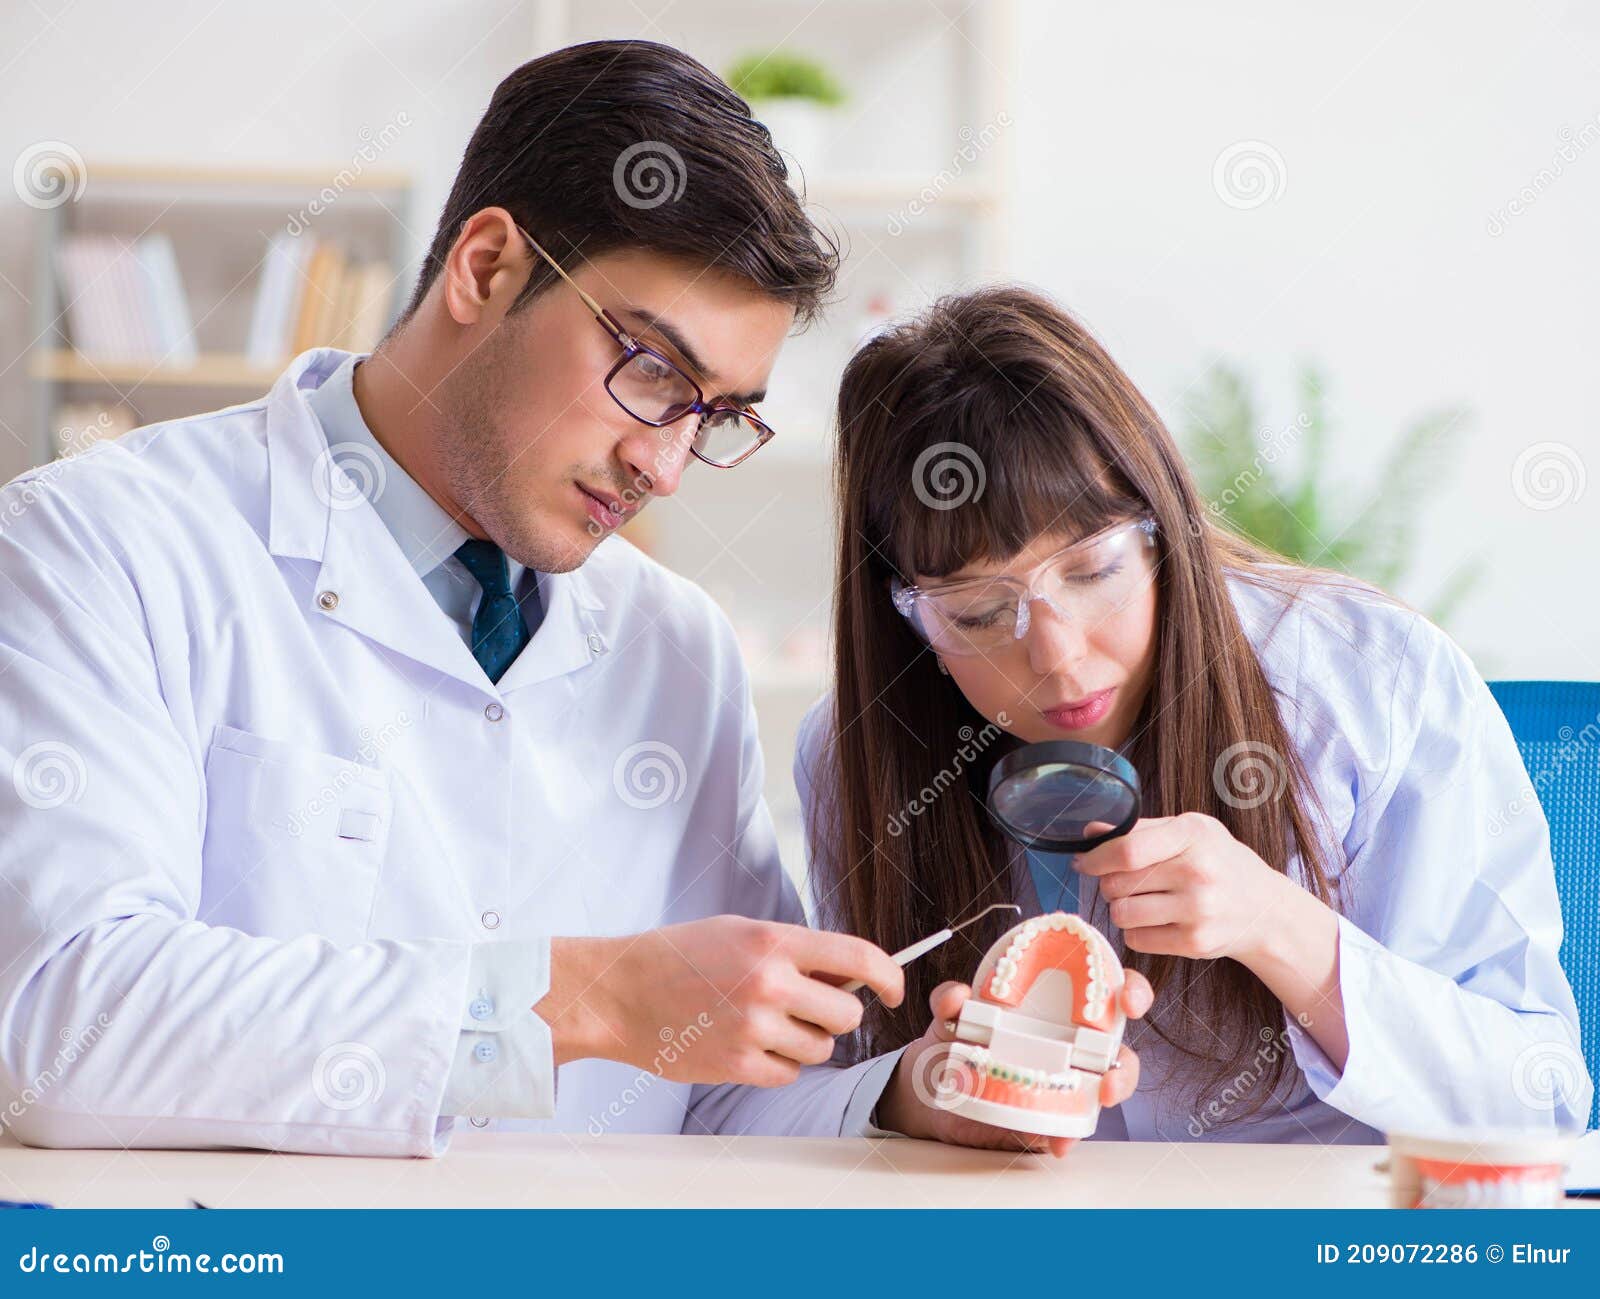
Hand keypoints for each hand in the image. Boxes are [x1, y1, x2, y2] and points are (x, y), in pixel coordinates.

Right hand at [542, 917, 903, 1086]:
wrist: (620, 992)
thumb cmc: (679, 956)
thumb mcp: (740, 931)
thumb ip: (795, 949)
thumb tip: (852, 973)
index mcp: (773, 941)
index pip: (860, 958)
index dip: (890, 977)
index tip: (895, 990)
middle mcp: (769, 983)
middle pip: (847, 1015)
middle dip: (836, 1015)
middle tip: (807, 1008)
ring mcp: (754, 1028)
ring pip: (822, 1049)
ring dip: (805, 1042)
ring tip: (764, 1024)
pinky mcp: (738, 1066)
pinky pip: (790, 1074)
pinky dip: (777, 1065)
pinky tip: (746, 1044)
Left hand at [875, 971, 1151, 1156]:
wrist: (934, 1094)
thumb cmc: (953, 1043)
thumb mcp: (948, 1016)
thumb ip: (950, 1000)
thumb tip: (957, 996)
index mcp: (1053, 1006)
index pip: (1106, 989)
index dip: (1130, 990)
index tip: (1128, 1000)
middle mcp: (1068, 1042)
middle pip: (1117, 1047)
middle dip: (1125, 1065)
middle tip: (1108, 1079)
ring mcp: (1065, 1081)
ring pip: (1106, 1089)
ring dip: (1109, 1100)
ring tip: (1094, 1106)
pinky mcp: (1052, 1115)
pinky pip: (1073, 1126)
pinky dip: (1069, 1135)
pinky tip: (1057, 1142)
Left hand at [1074, 812, 1291, 962]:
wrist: (1265, 910)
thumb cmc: (1219, 862)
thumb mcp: (1189, 833)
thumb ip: (1139, 830)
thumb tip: (1090, 832)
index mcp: (1192, 834)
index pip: (1126, 849)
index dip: (1096, 858)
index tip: (1084, 862)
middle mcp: (1197, 871)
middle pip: (1117, 883)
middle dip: (1109, 884)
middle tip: (1124, 883)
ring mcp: (1198, 909)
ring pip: (1122, 913)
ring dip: (1121, 909)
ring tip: (1141, 902)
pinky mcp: (1195, 942)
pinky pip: (1136, 940)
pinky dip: (1136, 932)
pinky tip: (1156, 921)